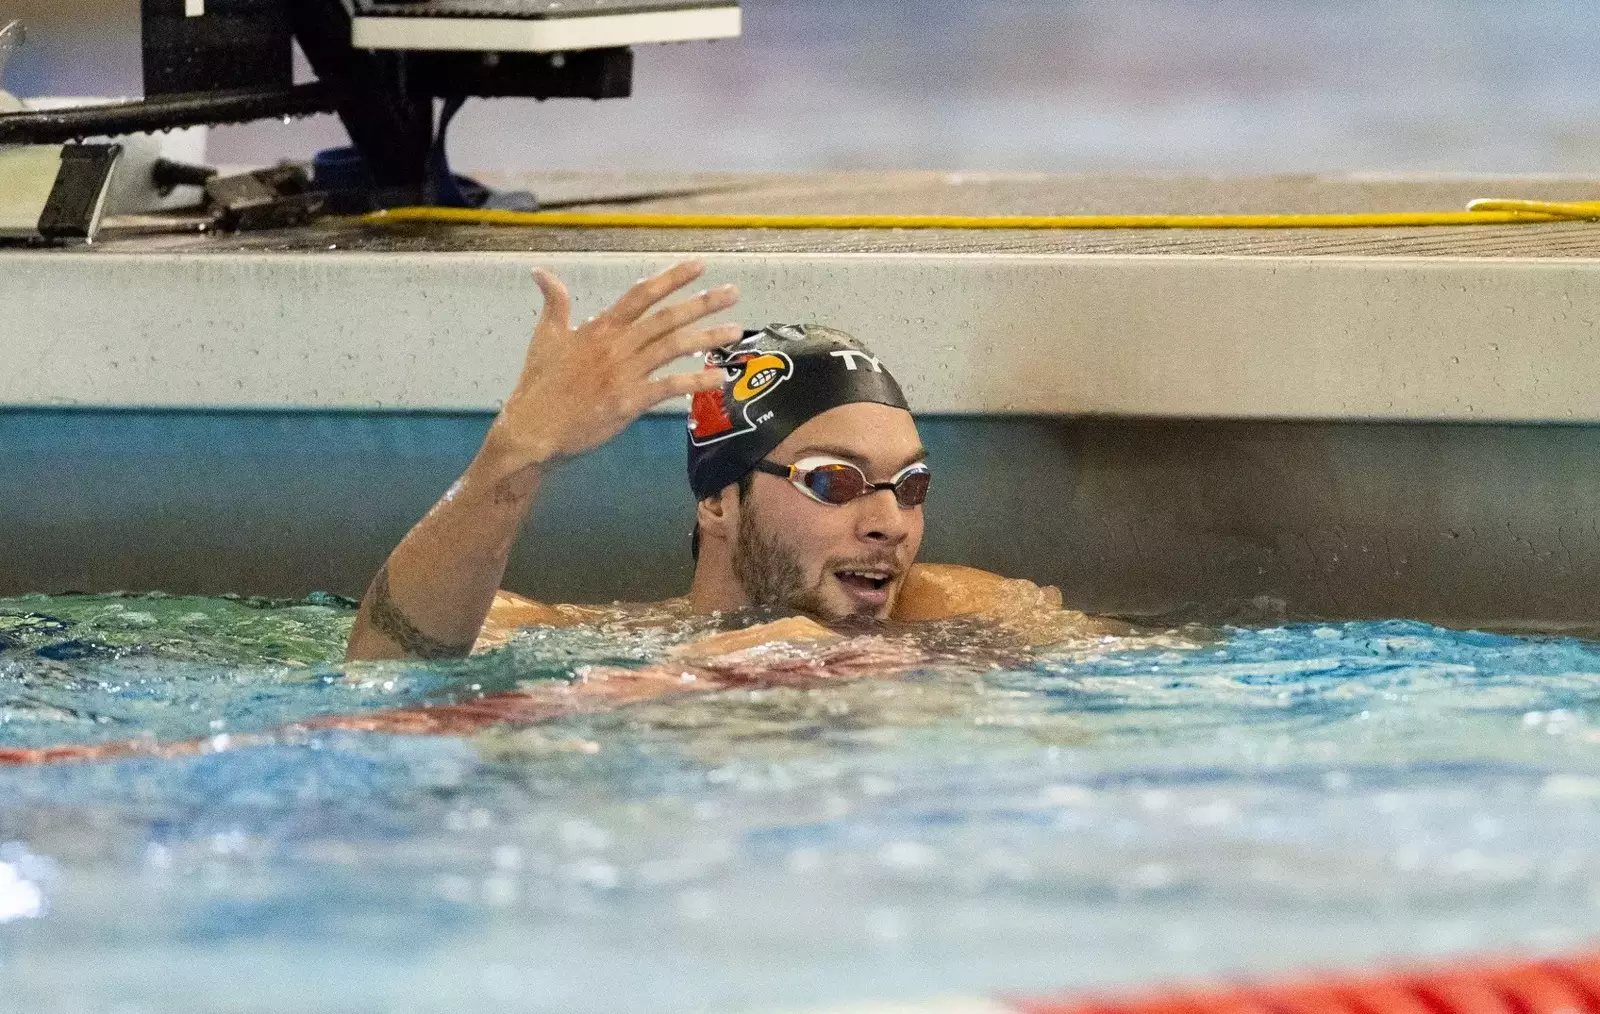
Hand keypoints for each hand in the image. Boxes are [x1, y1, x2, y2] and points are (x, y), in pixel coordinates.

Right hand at [484, 260, 740, 469]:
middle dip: (702, 303)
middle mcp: (617, 345)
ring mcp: (625, 373)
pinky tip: (719, 377)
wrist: (533, 428)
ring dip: (708, 337)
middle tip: (733, 292)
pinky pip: (669, 387)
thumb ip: (554, 303)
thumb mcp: (545, 337)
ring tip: (736, 330)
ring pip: (673, 348)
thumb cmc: (539, 385)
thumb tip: (540, 271)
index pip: (641, 295)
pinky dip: (696, 381)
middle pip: (666, 318)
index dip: (672, 278)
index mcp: (599, 328)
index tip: (699, 265)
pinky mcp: (630, 401)